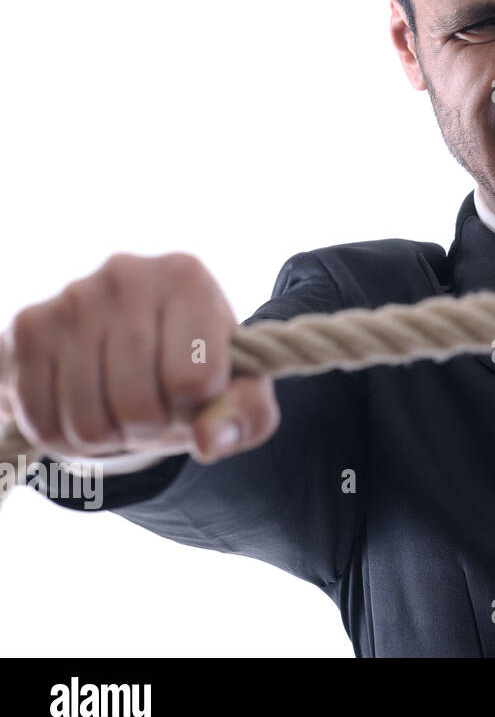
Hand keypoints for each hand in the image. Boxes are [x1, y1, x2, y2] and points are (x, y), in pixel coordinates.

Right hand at [0, 253, 278, 463]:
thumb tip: (208, 442)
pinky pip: (41, 424)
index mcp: (187, 277)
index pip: (196, 380)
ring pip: (87, 423)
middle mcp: (125, 274)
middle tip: (157, 406)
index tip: (197, 391)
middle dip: (152, 427)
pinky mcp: (25, 331)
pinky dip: (67, 437)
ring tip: (122, 406)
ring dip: (109, 437)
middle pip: (138, 406)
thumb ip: (247, 414)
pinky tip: (85, 407)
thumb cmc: (196, 365)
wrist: (131, 347)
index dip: (198, 408)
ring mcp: (68, 299)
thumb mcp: (241, 388)